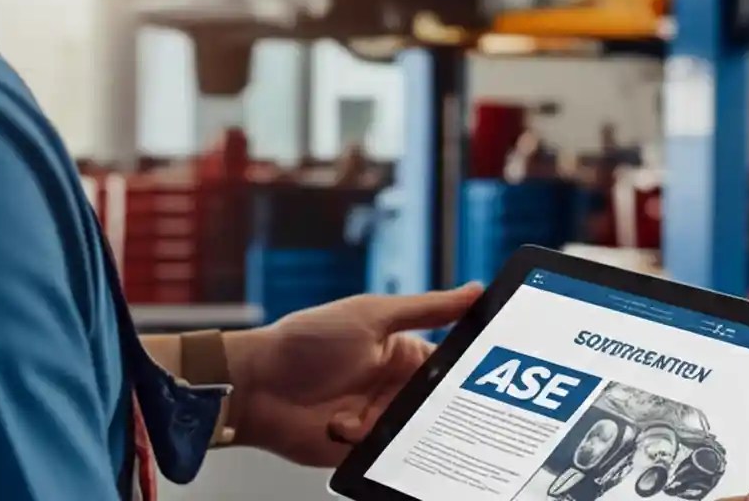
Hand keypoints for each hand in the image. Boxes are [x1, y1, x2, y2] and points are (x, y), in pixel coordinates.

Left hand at [223, 284, 483, 466]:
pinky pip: (392, 459)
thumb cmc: (307, 341)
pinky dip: (383, 451)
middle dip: (438, 411)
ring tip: (375, 416)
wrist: (256, 386)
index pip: (451, 366)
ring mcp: (379, 422)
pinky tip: (355, 434)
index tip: (492, 379)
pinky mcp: (363, 452)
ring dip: (403, 429)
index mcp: (402, 353)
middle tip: (426, 405)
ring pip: (418, 436)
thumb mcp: (372, 316)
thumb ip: (427, 309)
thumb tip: (476, 291)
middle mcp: (395, 389)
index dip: (471, 374)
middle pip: (439, 407)